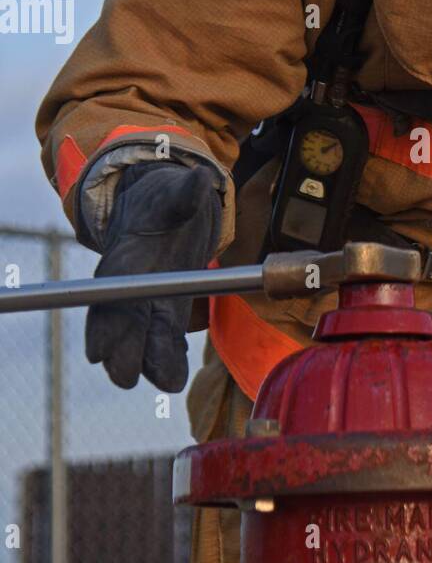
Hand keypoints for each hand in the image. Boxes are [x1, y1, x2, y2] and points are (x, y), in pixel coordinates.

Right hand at [86, 162, 221, 391]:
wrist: (166, 210)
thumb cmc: (164, 201)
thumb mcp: (175, 194)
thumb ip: (187, 194)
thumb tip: (202, 179)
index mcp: (125, 259)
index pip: (112, 295)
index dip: (105, 323)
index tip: (98, 350)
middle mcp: (131, 285)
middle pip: (122, 323)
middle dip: (121, 352)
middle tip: (124, 378)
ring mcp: (148, 301)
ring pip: (143, 336)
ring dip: (149, 361)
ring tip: (164, 383)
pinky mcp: (166, 311)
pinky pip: (165, 338)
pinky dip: (169, 356)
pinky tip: (174, 376)